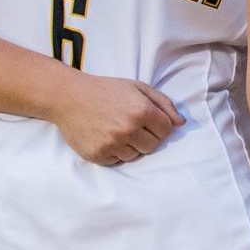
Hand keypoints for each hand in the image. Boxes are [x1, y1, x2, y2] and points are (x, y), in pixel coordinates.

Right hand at [50, 72, 183, 164]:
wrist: (69, 97)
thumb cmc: (106, 90)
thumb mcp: (138, 88)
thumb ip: (164, 104)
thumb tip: (181, 123)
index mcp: (141, 111)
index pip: (166, 130)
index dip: (159, 125)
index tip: (148, 120)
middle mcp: (128, 129)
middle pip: (153, 146)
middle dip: (147, 137)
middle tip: (132, 125)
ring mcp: (112, 144)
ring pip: (136, 155)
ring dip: (131, 145)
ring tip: (117, 130)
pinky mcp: (98, 155)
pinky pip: (117, 161)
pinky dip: (115, 152)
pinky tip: (105, 137)